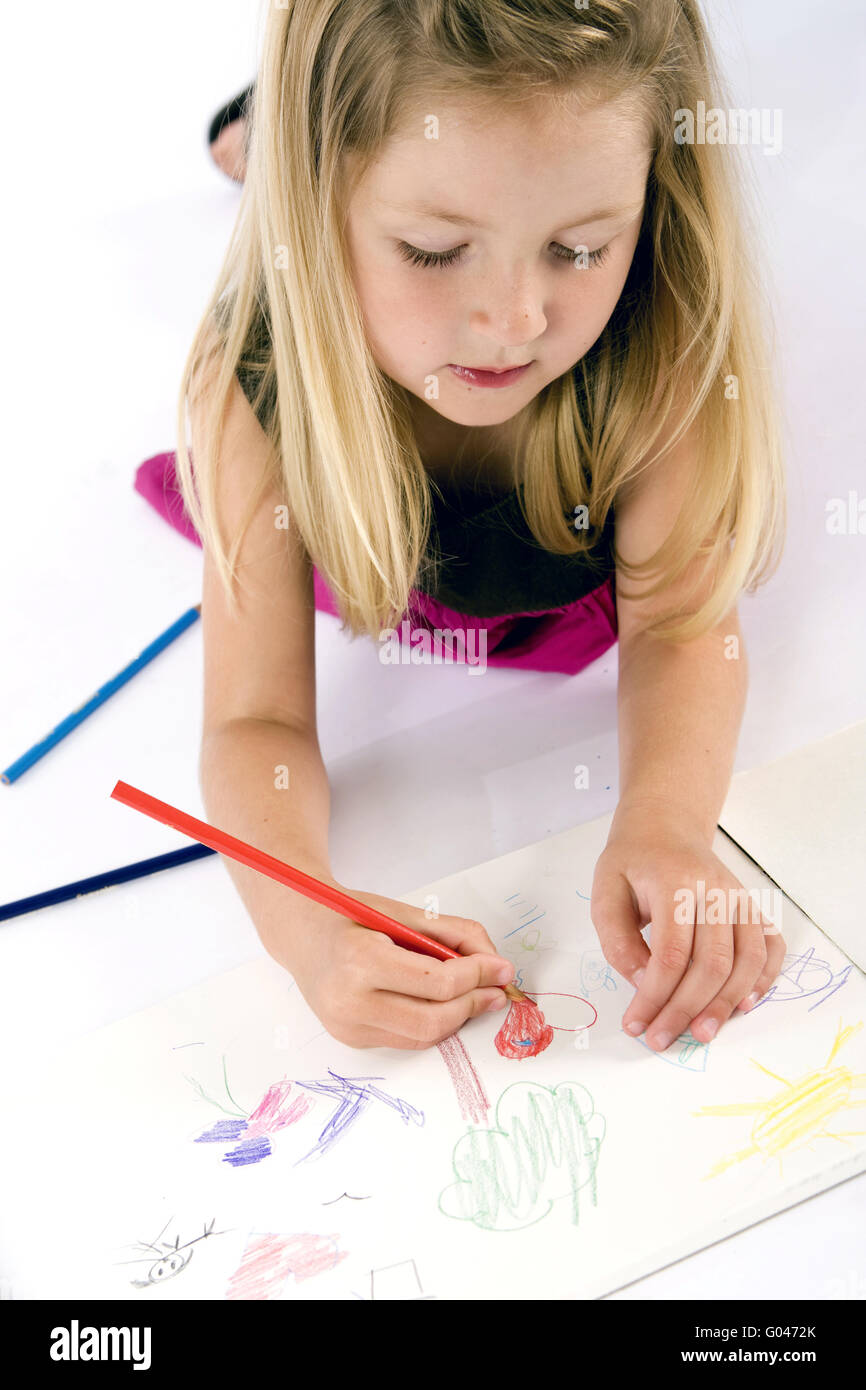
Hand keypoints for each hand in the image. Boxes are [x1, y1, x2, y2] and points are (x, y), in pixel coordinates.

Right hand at [262, 881, 514, 1049]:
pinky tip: (443, 1004)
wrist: (301, 933)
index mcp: (361, 960)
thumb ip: (453, 935)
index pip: (437, 982)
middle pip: (433, 1020)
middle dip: (472, 1004)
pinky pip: (406, 1039)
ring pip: (423, 1037)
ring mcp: (347, 1026)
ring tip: (474, 996)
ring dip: (457, 1018)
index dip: (478, 977)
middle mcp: (349, 1001)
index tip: (502, 968)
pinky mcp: (351, 1039)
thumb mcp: (402, 913)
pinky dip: (432, 1024)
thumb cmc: (351, 916)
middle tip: (496, 989)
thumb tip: (496, 964)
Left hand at [591, 802, 785, 1049]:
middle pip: (711, 963)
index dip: (655, 996)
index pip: (672, 952)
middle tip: (661, 1039)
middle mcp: (715, 889)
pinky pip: (770, 947)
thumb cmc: (632, 862)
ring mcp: (740, 898)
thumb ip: (618, 939)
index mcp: (674, 881)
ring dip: (725, 1004)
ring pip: (745, 961)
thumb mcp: (605, 891)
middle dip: (685, 1010)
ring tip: (701, 1033)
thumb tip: (645, 983)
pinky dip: (764, 979)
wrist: (665, 827)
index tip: (636, 1023)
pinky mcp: (752, 907)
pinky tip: (744, 1005)